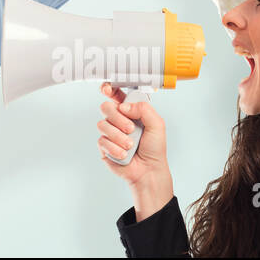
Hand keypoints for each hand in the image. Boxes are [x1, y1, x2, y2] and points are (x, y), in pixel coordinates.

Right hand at [98, 83, 172, 221]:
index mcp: (131, 111)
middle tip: (130, 129)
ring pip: (103, 124)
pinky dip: (114, 148)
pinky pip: (102, 140)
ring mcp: (110, 132)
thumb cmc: (154, 149)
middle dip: (118, 118)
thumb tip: (124, 107)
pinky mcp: (104, 146)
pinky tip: (124, 154)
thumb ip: (143, 109)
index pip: (117, 95)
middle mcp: (119, 120)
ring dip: (118, 136)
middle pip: (106, 107)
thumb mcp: (157, 125)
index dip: (109, 89)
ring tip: (130, 145)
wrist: (148, 171)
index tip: (107, 89)